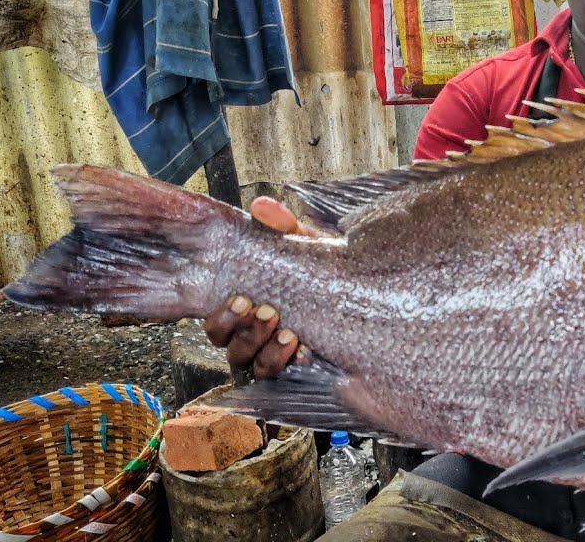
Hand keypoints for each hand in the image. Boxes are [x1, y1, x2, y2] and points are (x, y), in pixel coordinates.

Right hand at [203, 196, 323, 379]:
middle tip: (266, 311)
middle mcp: (254, 336)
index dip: (222, 317)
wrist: (367, 301)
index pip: (218, 321)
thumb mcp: (310, 247)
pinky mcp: (297, 372)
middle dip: (243, 330)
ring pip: (251, 365)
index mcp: (248, 308)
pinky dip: (291, 364)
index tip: (242, 298)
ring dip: (266, 351)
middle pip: (227, 346)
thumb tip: (262, 206)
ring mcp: (274, 357)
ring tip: (288, 333)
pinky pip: (283, 378)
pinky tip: (306, 351)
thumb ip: (286, 228)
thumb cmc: (327, 274)